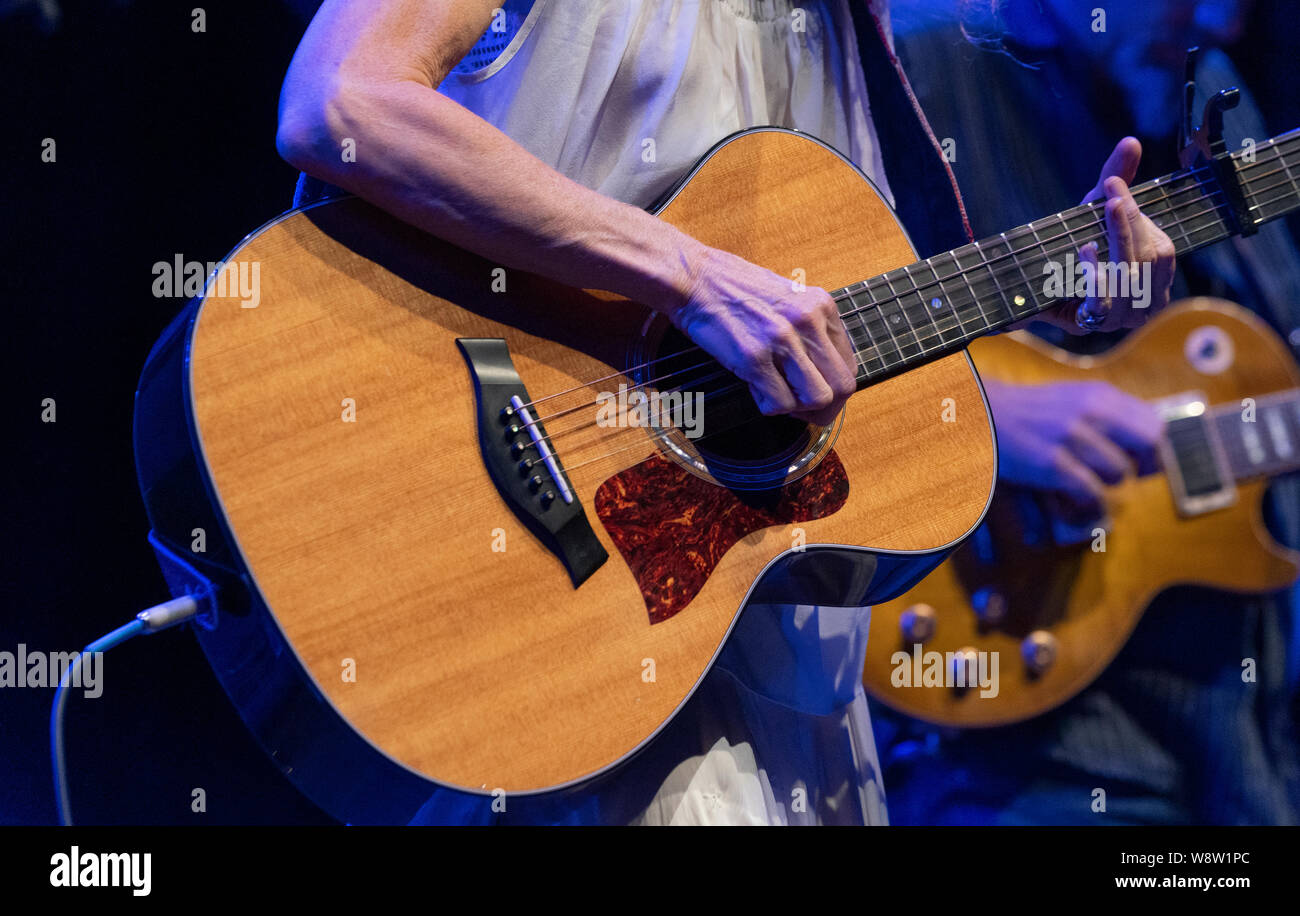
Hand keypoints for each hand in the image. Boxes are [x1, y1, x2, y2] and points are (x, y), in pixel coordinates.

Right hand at [666, 245, 857, 425]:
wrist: (695, 279)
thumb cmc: (735, 288)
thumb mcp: (788, 297)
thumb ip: (810, 328)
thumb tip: (822, 370)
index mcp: (821, 305)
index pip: (849, 364)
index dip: (834, 387)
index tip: (814, 391)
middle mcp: (808, 321)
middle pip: (842, 386)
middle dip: (824, 406)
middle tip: (801, 408)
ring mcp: (782, 340)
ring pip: (817, 398)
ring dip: (797, 408)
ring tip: (776, 395)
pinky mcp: (754, 357)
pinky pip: (780, 403)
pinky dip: (769, 405)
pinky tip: (755, 389)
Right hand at [985, 379, 1162, 527]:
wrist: (982, 415)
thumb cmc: (1028, 413)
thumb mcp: (1072, 399)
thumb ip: (1107, 414)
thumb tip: (1146, 442)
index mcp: (1099, 394)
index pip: (1154, 423)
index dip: (1152, 449)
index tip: (1139, 462)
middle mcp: (1091, 411)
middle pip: (1149, 444)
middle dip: (1142, 467)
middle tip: (1122, 476)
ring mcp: (1071, 437)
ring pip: (1119, 473)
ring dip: (1104, 485)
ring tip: (1082, 482)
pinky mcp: (1053, 464)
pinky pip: (1091, 493)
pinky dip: (1085, 503)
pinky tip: (1070, 498)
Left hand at [1036, 138, 1176, 334]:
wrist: (1040, 287)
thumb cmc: (1081, 244)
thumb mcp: (1097, 210)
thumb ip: (1117, 178)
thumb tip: (1131, 141)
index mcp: (1156, 271)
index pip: (1161, 245)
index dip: (1138, 215)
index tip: (1113, 185)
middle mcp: (1148, 297)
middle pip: (1148, 259)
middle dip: (1128, 224)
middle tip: (1108, 196)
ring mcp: (1125, 315)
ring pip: (1130, 279)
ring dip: (1116, 245)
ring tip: (1102, 216)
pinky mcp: (1096, 323)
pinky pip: (1102, 302)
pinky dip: (1096, 276)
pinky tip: (1086, 251)